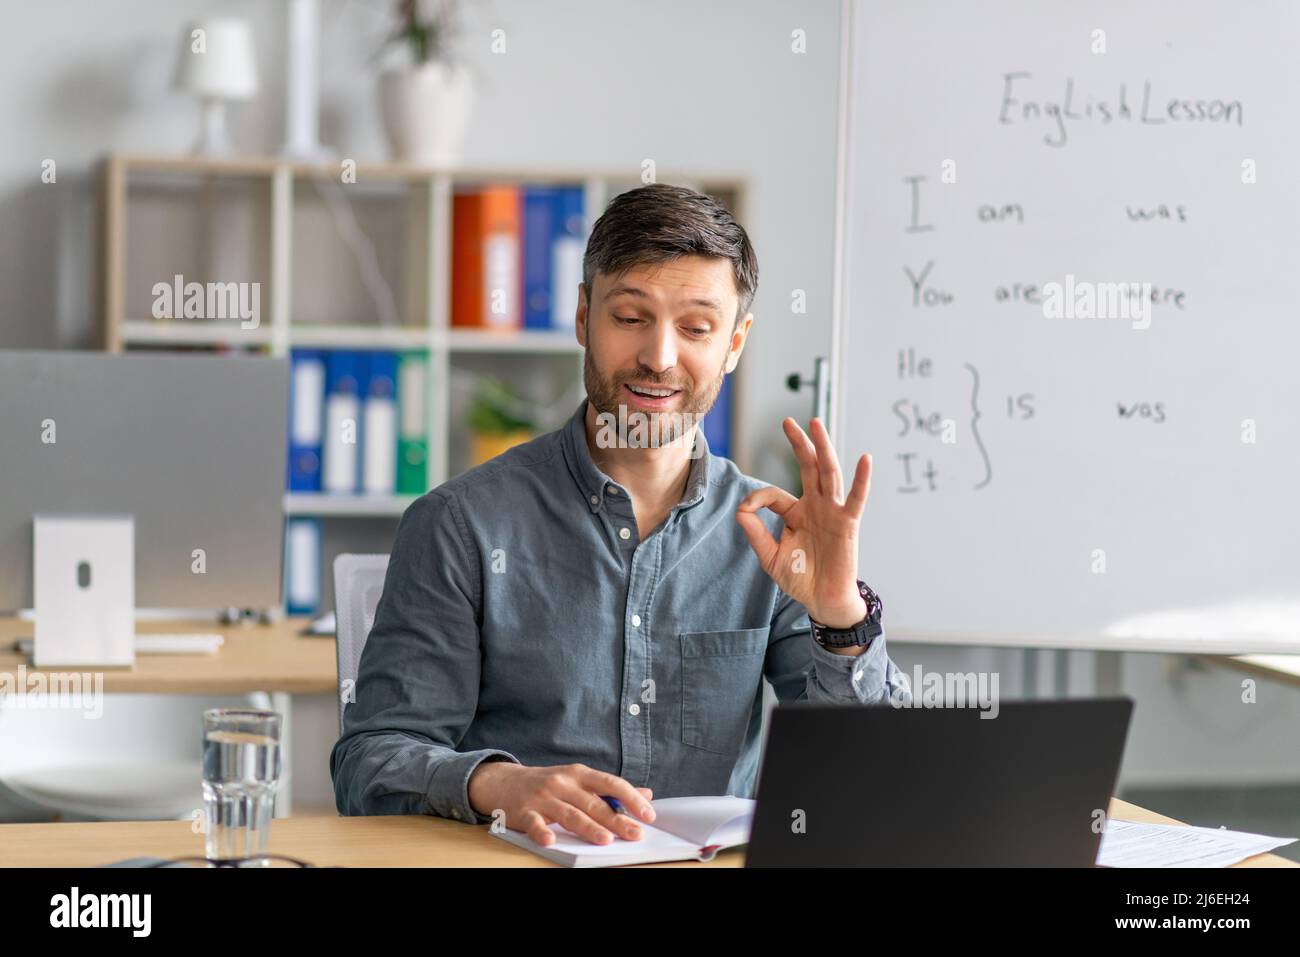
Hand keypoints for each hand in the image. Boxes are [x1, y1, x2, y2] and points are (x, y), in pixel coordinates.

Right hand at [468, 760, 655, 845]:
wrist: (504, 781)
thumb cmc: (549, 783)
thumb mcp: (579, 779)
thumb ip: (610, 789)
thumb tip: (646, 794)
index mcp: (580, 774)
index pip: (611, 784)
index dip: (631, 798)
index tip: (648, 814)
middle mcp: (563, 783)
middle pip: (593, 803)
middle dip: (616, 819)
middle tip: (635, 833)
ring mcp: (543, 797)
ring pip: (569, 814)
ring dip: (588, 827)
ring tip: (605, 840)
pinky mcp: (524, 812)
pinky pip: (534, 823)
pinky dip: (542, 832)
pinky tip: (551, 841)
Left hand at [735, 417, 871, 627]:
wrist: (822, 601)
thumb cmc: (800, 579)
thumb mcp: (770, 556)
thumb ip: (756, 533)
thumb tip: (741, 510)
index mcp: (797, 513)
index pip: (775, 494)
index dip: (757, 499)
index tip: (747, 510)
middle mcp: (816, 507)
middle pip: (808, 468)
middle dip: (799, 444)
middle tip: (788, 421)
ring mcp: (834, 513)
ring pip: (828, 474)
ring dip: (823, 448)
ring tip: (816, 424)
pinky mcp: (848, 524)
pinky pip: (857, 499)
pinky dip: (862, 479)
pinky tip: (865, 459)